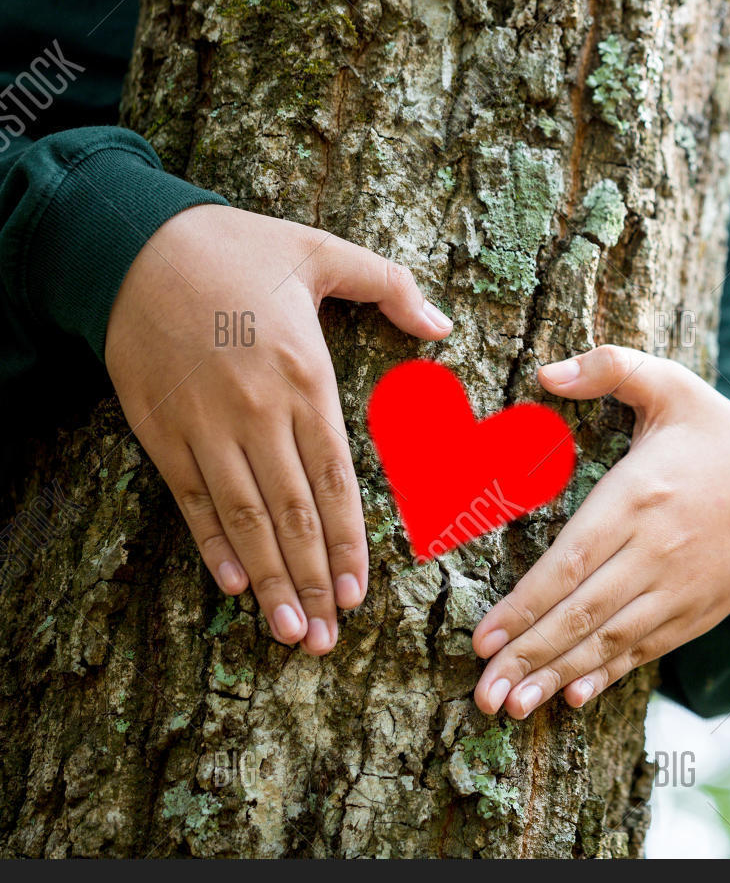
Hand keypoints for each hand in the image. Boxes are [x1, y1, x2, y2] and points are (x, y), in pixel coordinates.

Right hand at [104, 204, 451, 653]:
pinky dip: (210, 543)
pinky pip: (191, 497)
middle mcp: (258, 411)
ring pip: (243, 518)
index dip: (348, 543)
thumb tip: (443, 323)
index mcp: (306, 378)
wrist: (133, 241)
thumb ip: (390, 286)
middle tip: (327, 640)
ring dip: (267, 579)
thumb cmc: (236, 246)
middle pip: (292, 514)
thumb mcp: (321, 251)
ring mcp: (206, 425)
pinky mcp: (160, 429)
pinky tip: (232, 584)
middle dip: (313, 581)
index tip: (361, 594)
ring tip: (289, 631)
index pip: (336, 480)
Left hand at [470, 345, 729, 717]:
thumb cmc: (717, 433)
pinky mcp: (697, 611)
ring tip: (512, 707)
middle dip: (528, 656)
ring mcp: (679, 588)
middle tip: (483, 694)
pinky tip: (574, 697)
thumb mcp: (670, 385)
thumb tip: (548, 373)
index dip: (525, 605)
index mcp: (639, 497)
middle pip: (582, 613)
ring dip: (558, 677)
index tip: (483, 637)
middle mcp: (657, 551)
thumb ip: (610, 367)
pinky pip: (646, 650)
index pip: (571, 561)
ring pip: (610, 640)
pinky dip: (608, 675)